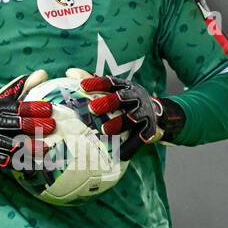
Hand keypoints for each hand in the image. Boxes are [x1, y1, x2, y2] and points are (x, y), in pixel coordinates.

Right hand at [0, 70, 54, 166]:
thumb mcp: (5, 98)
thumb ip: (24, 87)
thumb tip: (43, 73)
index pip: (17, 108)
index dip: (34, 108)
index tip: (50, 109)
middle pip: (16, 125)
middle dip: (35, 126)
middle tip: (52, 126)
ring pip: (13, 145)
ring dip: (31, 147)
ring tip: (47, 149)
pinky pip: (10, 162)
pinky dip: (24, 164)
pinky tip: (38, 165)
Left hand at [68, 69, 184, 161]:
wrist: (158, 114)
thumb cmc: (128, 102)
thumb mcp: (115, 90)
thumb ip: (93, 82)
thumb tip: (70, 72)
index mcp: (125, 87)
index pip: (110, 82)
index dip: (96, 83)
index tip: (81, 86)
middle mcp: (136, 98)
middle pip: (121, 98)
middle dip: (107, 102)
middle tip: (91, 108)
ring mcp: (144, 113)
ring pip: (132, 117)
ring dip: (118, 123)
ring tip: (105, 130)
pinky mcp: (149, 129)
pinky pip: (139, 138)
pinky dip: (130, 147)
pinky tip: (120, 155)